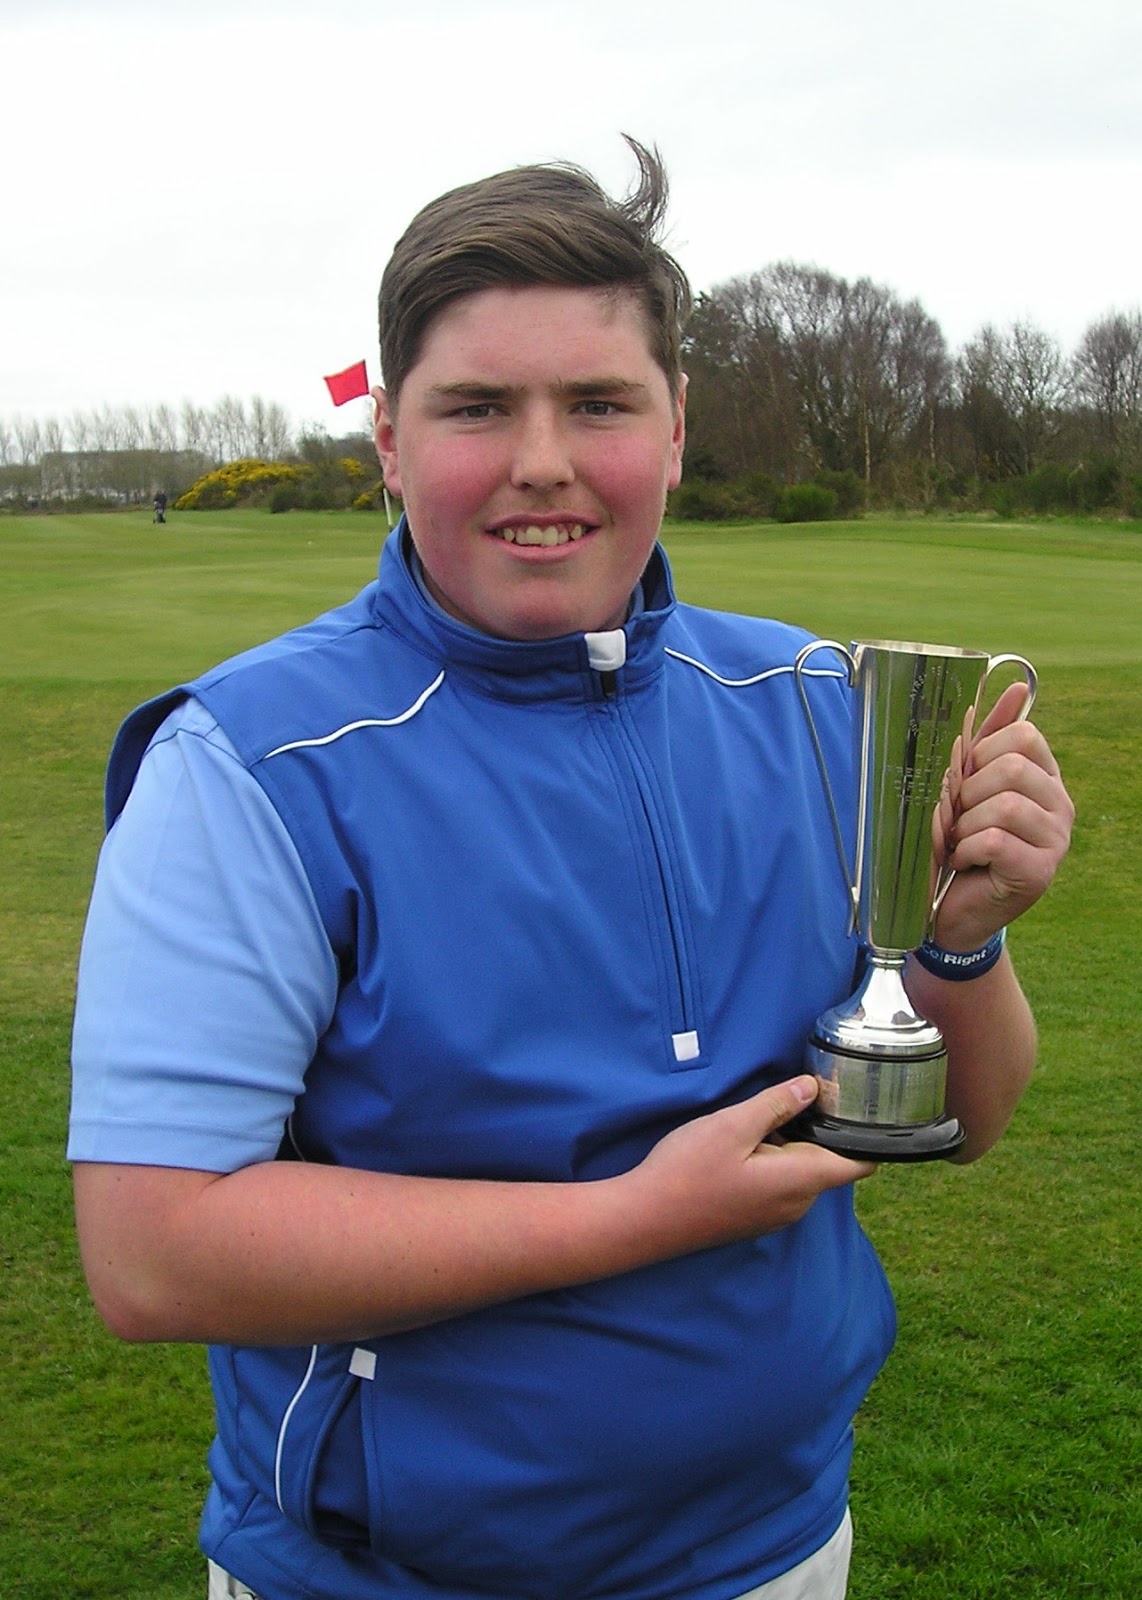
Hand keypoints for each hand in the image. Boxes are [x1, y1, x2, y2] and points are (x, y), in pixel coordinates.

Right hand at [626, 1076, 874, 1253]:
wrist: (644, 1220)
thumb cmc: (688, 1171)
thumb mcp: (732, 1125)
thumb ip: (777, 1105)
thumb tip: (813, 1087)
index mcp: (801, 1180)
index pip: (860, 1162)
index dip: (863, 1132)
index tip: (851, 1102)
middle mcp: (797, 1204)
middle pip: (827, 1160)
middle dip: (813, 1130)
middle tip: (783, 1099)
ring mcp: (775, 1215)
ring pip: (800, 1170)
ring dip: (785, 1144)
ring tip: (751, 1122)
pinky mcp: (754, 1218)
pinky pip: (779, 1184)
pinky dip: (769, 1161)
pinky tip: (736, 1147)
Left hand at [932, 681, 1073, 950]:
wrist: (951, 909)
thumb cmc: (957, 843)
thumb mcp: (967, 786)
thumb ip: (987, 738)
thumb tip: (1016, 686)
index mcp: (1044, 777)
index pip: (1022, 735)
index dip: (980, 753)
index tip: (963, 781)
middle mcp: (1060, 805)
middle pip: (1013, 767)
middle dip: (968, 791)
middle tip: (957, 818)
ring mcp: (1055, 841)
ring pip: (1004, 805)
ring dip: (965, 824)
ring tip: (959, 842)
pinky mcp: (1040, 872)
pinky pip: (995, 840)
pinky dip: (966, 849)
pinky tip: (964, 861)